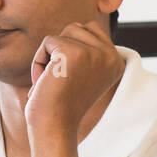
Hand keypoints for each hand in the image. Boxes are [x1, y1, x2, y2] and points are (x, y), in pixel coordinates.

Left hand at [25, 21, 125, 141]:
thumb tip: (80, 26)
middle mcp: (111, 56)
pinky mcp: (72, 54)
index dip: (71, 49)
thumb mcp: (85, 76)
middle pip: (76, 28)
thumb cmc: (62, 106)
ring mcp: (93, 54)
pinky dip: (38, 62)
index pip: (91, 29)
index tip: (71, 80)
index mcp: (117, 62)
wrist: (54, 129)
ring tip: (52, 81)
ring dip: (49, 56)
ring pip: (62, 34)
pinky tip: (44, 82)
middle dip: (59, 51)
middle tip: (59, 81)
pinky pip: (47, 42)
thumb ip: (89, 52)